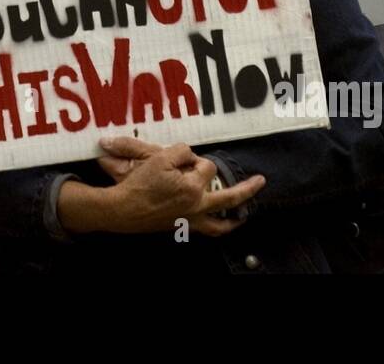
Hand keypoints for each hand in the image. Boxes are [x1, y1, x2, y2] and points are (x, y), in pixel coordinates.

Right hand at [96, 137, 264, 235]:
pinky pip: (206, 231)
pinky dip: (216, 227)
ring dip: (234, 219)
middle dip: (247, 189)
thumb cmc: (139, 184)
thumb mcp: (158, 158)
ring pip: (220, 224)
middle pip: (229, 198)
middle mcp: (196, 206)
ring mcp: (189, 220)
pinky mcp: (181, 228)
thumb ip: (180, 152)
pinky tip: (218, 224)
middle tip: (261, 181)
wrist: (122, 210)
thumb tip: (191, 156)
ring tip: (244, 215)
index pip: (206, 166)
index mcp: (192, 188)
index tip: (182, 159)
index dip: (195, 159)